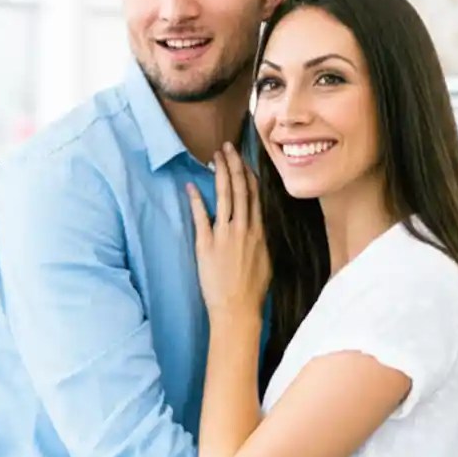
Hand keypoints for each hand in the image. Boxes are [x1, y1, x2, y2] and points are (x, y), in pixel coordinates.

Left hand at [187, 142, 270, 322]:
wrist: (238, 309)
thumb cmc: (252, 290)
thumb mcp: (266, 262)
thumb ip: (262, 241)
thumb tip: (260, 229)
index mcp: (259, 232)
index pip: (255, 196)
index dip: (248, 175)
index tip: (244, 159)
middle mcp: (244, 229)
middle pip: (240, 189)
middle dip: (234, 165)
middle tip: (228, 147)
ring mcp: (225, 235)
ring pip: (225, 197)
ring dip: (220, 174)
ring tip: (215, 156)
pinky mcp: (207, 245)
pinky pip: (201, 217)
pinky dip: (196, 200)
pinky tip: (190, 186)